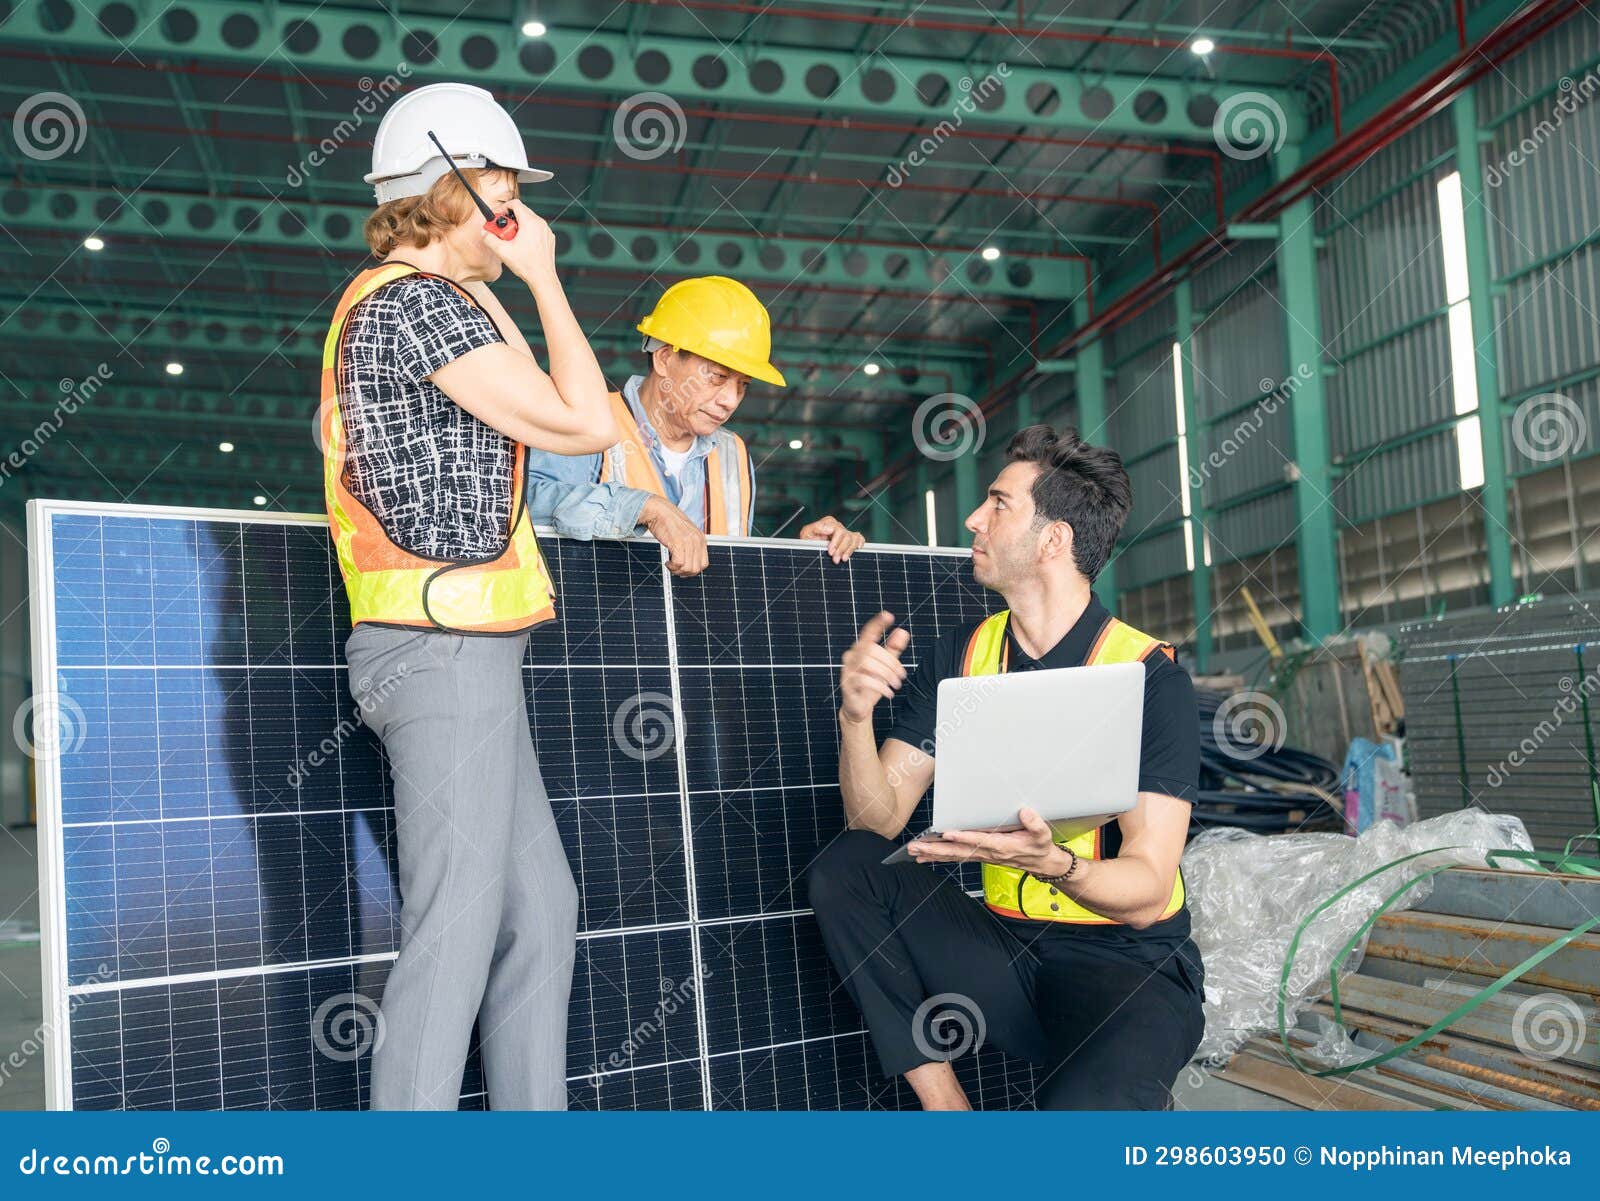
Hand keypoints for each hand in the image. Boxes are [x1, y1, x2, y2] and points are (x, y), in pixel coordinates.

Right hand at [480, 199, 556, 286]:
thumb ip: (489, 239)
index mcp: (530, 222)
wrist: (543, 278)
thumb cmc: (526, 265)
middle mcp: (540, 223)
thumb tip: (484, 232)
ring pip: (529, 220)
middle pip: (521, 211)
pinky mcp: (549, 238)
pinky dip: (527, 232)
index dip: (503, 208)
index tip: (498, 217)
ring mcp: (546, 231)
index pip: (515, 203)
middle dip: (509, 219)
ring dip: (517, 226)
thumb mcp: (502, 251)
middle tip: (502, 231)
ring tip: (511, 240)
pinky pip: (536, 229)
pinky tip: (522, 245)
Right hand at [641, 495, 709, 576]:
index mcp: (701, 539)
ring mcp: (688, 542)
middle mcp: (697, 541)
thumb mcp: (686, 534)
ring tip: (670, 565)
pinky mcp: (678, 543)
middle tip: (674, 568)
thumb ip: (691, 546)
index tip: (683, 569)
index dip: (693, 570)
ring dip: (677, 571)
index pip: (704, 564)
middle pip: (696, 569)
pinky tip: (667, 562)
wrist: (658, 511)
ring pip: (687, 568)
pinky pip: (679, 564)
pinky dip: (672, 567)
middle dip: (684, 573)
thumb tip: (688, 565)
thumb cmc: (668, 522)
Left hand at [798, 514, 865, 563]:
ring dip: (849, 550)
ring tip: (843, 559)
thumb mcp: (806, 533)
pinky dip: (860, 543)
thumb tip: (829, 529)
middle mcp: (838, 526)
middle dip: (841, 549)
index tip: (830, 552)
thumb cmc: (808, 540)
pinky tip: (858, 549)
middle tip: (835, 560)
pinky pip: (859, 538)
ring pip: (854, 539)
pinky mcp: (850, 539)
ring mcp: (845, 532)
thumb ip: (815, 529)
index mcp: (828, 523)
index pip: (837, 529)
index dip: (835, 542)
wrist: (809, 547)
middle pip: (846, 535)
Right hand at [839, 610, 909, 723]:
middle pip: (872, 649)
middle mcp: (852, 656)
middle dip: (891, 662)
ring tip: (896, 685)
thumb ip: (893, 649)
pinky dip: (880, 687)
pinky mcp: (847, 684)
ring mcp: (847, 670)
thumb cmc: (870, 686)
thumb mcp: (885, 666)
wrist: (858, 708)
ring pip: (868, 664)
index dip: (877, 623)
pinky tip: (888, 693)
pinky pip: (864, 680)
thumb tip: (902, 632)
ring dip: (887, 675)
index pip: (868, 632)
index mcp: (861, 649)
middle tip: (902, 675)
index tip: (888, 616)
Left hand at [907, 807, 1068, 874]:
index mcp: (1002, 847)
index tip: (948, 834)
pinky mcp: (978, 855)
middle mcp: (988, 853)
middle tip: (917, 847)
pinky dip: (938, 857)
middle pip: (958, 852)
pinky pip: (955, 857)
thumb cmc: (1039, 847)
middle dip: (936, 849)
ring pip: (953, 855)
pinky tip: (923, 857)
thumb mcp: (1042, 835)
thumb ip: (1035, 824)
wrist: (1040, 863)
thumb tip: (1025, 812)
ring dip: (932, 853)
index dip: (964, 838)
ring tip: (914, 851)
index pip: (980, 842)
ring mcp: (981, 856)